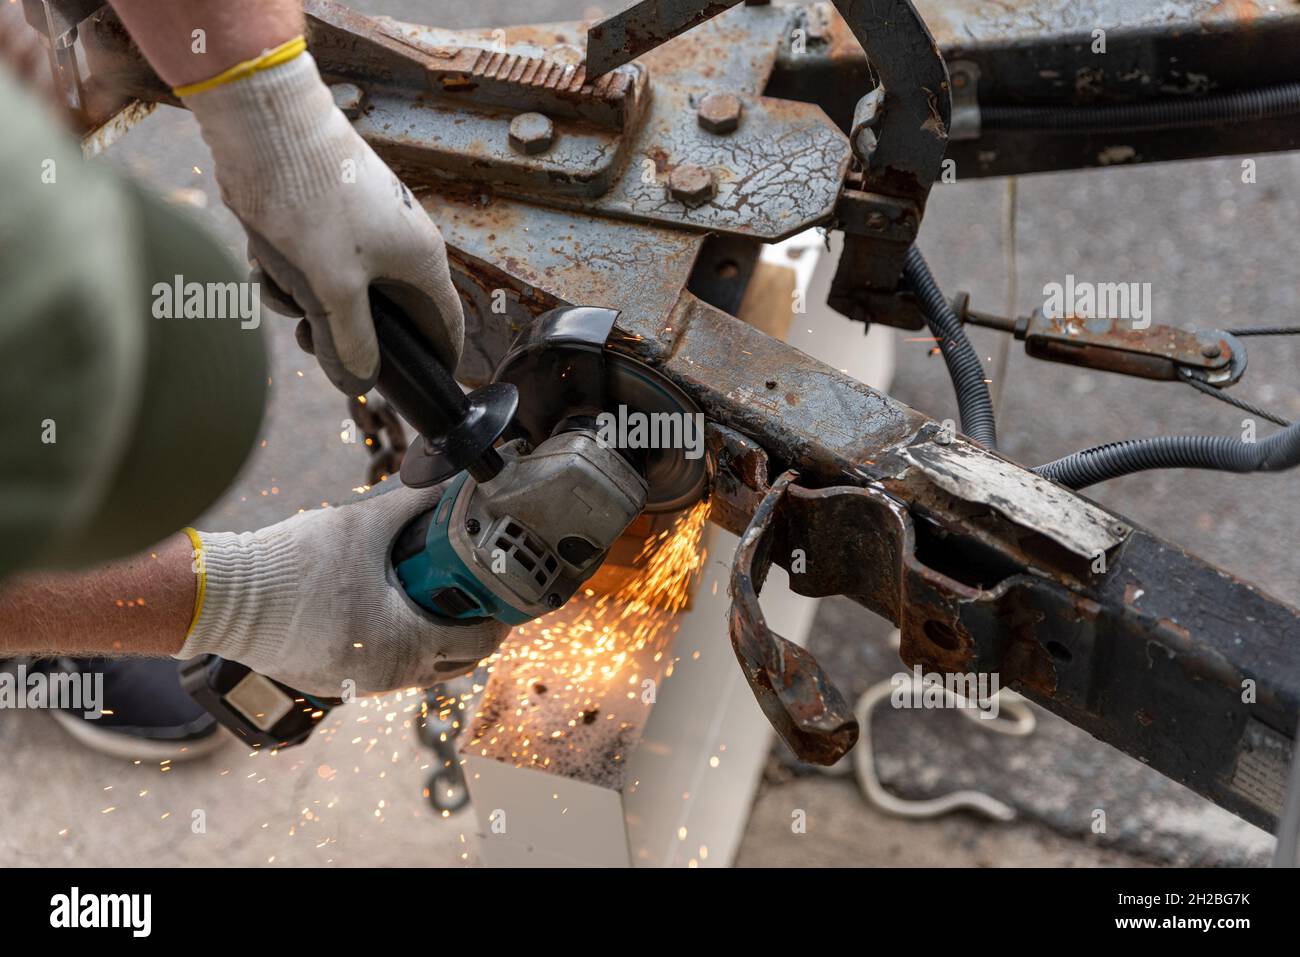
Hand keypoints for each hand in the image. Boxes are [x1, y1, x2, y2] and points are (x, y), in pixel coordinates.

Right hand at [176, 483, 510, 696]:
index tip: (500, 591)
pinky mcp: (332, 682)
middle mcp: (388, 674)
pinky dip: (400, 645)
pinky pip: (385, 670)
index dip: (498, 615)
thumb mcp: (362, 525)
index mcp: (406, 643)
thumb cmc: (290, 567)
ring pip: (420, 669)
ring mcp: (359, 683)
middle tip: (474, 592)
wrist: (222, 599)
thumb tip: (449, 476)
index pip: (479, 642)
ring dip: (436, 638)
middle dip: (472, 628)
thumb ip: (413, 501)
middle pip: (456, 663)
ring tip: (436, 597)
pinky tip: (392, 610)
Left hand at [182, 50, 463, 395]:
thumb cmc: (310, 203)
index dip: (437, 362)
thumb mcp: (332, 292)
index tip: (418, 388)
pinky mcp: (332, 214)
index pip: (446, 326)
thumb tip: (361, 382)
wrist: (267, 125)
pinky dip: (291, 272)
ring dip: (308, 300)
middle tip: (311, 338)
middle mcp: (404, 243)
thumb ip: (350, 345)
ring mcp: (368, 226)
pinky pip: (318, 264)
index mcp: (422, 261)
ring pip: (343, 291)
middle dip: (343, 331)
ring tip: (280, 285)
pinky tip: (264, 258)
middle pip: (385, 315)